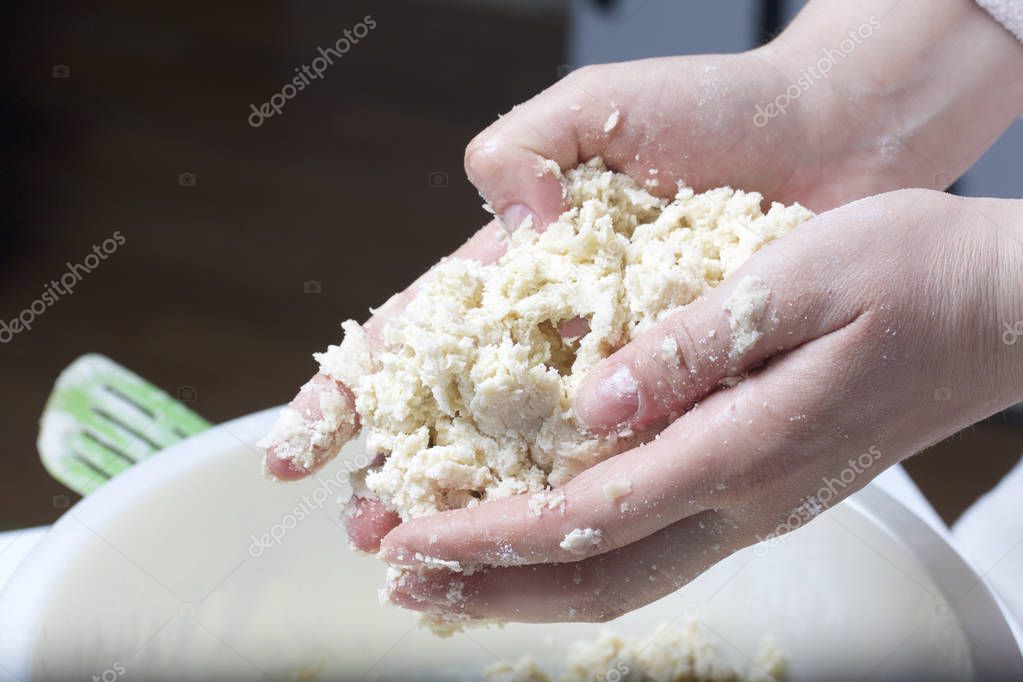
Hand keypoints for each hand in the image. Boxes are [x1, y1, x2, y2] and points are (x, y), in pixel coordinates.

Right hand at [264, 47, 895, 541]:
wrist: (830, 136)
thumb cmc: (713, 109)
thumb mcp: (594, 108)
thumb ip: (522, 147)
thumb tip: (508, 224)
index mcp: (516, 264)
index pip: (414, 335)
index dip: (352, 392)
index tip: (298, 446)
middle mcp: (554, 326)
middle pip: (457, 412)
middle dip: (403, 470)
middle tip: (361, 526)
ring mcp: (614, 362)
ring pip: (528, 448)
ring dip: (475, 504)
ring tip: (426, 554)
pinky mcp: (678, 385)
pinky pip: (623, 447)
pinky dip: (579, 491)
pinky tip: (540, 538)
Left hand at [380, 189, 1022, 621]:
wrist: (999, 311)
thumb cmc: (911, 277)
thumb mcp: (800, 278)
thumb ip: (694, 346)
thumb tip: (594, 405)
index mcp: (743, 449)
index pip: (586, 518)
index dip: (488, 535)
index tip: (412, 537)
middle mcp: (745, 500)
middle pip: (595, 579)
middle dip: (488, 585)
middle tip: (401, 579)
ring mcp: (759, 506)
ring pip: (624, 575)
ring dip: (526, 581)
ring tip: (447, 572)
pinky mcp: (765, 491)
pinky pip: (655, 547)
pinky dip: (580, 554)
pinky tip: (543, 534)